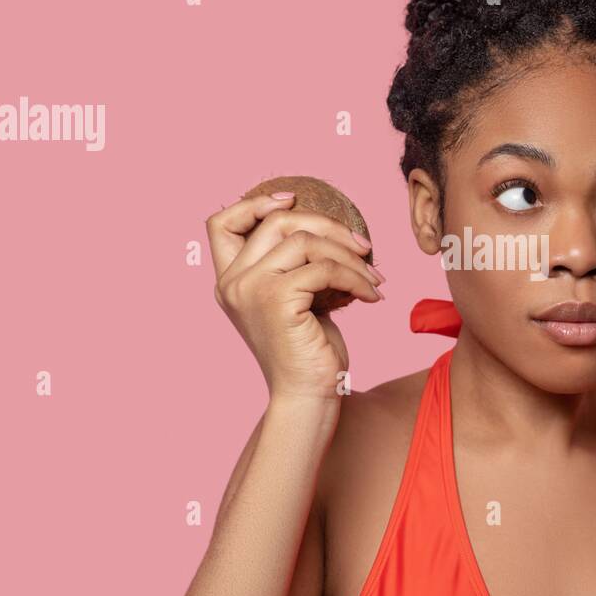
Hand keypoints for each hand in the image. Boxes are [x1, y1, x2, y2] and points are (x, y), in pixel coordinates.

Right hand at [205, 191, 383, 401]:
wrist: (309, 396)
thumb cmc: (309, 351)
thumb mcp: (297, 300)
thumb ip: (295, 266)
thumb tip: (328, 229)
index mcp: (230, 281)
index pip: (221, 223)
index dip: (254, 204)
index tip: (291, 199)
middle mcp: (233, 283)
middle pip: (277, 222)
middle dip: (329, 226)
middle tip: (364, 246)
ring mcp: (251, 289)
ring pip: (306, 241)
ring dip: (350, 256)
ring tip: (374, 277)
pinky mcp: (277, 299)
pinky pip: (325, 268)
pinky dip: (357, 278)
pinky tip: (372, 295)